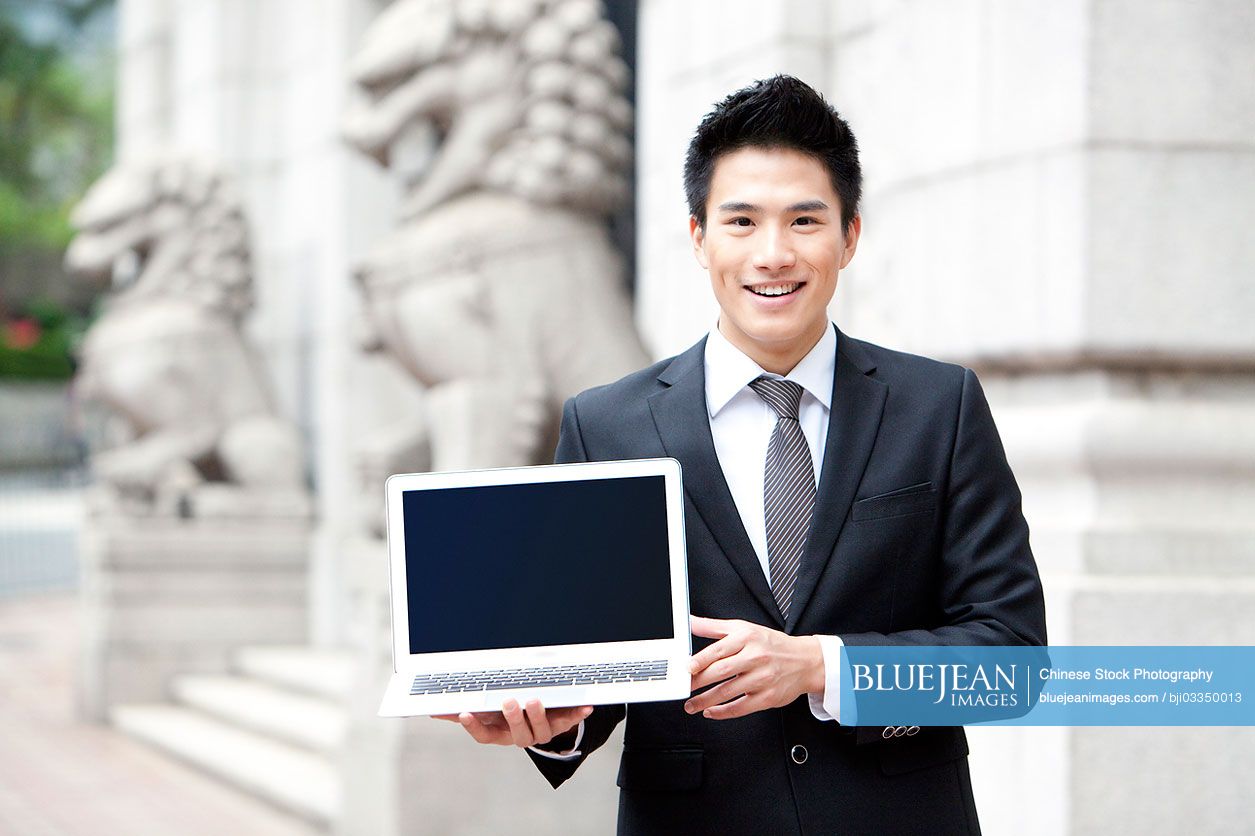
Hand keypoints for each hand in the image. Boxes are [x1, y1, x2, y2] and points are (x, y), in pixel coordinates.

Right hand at [433, 698, 592, 747]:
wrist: (542, 718)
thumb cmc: (508, 715)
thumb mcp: (486, 713)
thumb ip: (462, 710)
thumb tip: (433, 709)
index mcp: (500, 733)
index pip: (484, 736)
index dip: (474, 727)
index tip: (465, 713)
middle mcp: (521, 736)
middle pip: (517, 734)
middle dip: (513, 718)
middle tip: (508, 701)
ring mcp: (542, 731)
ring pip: (541, 730)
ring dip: (538, 715)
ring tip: (535, 700)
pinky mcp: (561, 724)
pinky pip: (570, 721)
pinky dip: (578, 714)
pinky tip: (586, 706)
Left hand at [686, 615, 824, 719]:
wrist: (805, 661)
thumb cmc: (771, 644)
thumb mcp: (744, 628)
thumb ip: (713, 627)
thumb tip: (688, 622)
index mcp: (748, 638)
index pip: (719, 650)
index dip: (701, 660)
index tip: (686, 668)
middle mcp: (756, 657)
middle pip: (721, 671)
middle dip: (698, 681)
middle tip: (683, 688)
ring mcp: (763, 679)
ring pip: (728, 692)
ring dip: (705, 700)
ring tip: (690, 704)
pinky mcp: (768, 697)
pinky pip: (741, 708)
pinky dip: (723, 712)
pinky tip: (710, 711)